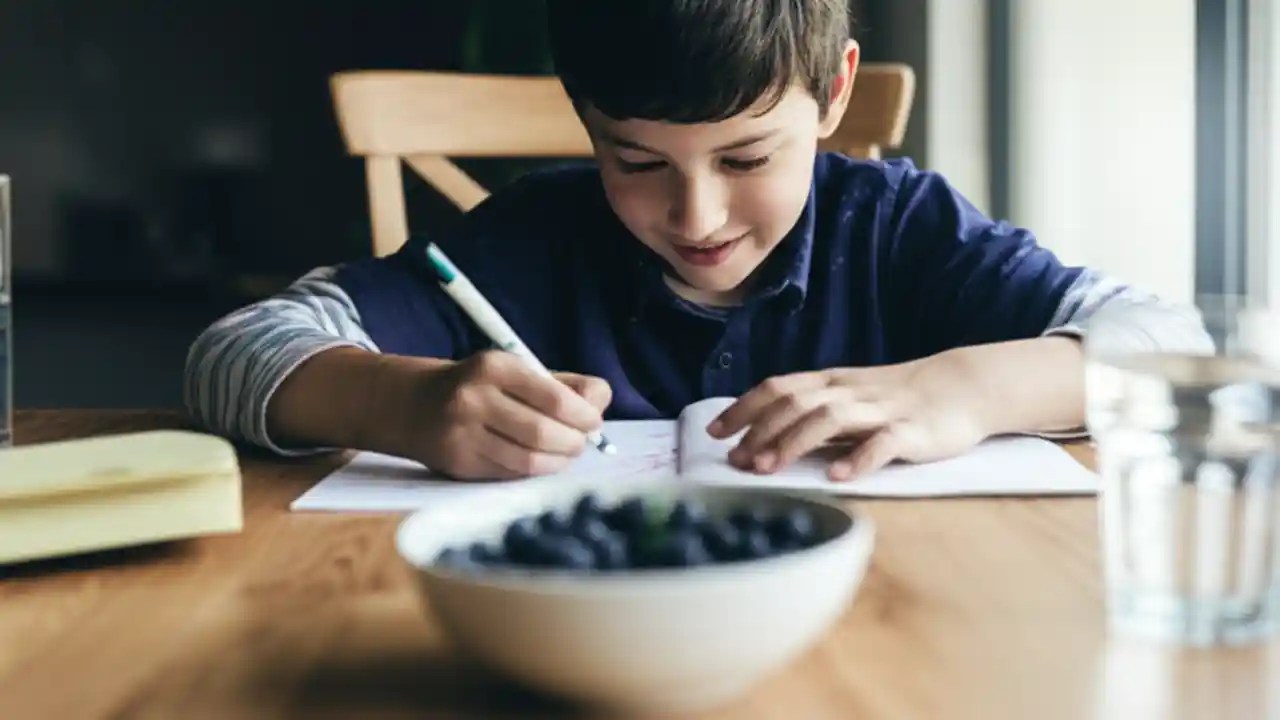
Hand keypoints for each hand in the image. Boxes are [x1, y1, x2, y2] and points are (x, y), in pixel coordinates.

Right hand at [396, 351, 610, 479]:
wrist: (413, 405)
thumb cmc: (480, 387)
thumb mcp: (516, 372)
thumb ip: (564, 384)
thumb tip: (601, 401)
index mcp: (494, 367)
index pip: (553, 397)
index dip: (583, 415)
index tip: (594, 422)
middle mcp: (474, 398)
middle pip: (543, 432)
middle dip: (573, 442)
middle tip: (581, 443)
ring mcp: (463, 434)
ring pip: (528, 460)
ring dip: (557, 462)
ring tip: (565, 454)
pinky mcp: (458, 463)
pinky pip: (509, 474)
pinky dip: (534, 471)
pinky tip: (540, 463)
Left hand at [707, 351, 993, 480]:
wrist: (964, 386)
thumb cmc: (899, 399)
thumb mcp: (850, 399)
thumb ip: (813, 415)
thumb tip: (762, 440)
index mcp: (832, 382)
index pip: (779, 387)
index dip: (744, 408)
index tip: (714, 432)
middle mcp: (850, 391)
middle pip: (796, 403)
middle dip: (760, 432)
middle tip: (735, 461)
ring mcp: (881, 410)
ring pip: (829, 418)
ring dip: (792, 443)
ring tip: (766, 469)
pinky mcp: (913, 431)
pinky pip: (882, 443)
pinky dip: (858, 459)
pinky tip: (836, 477)